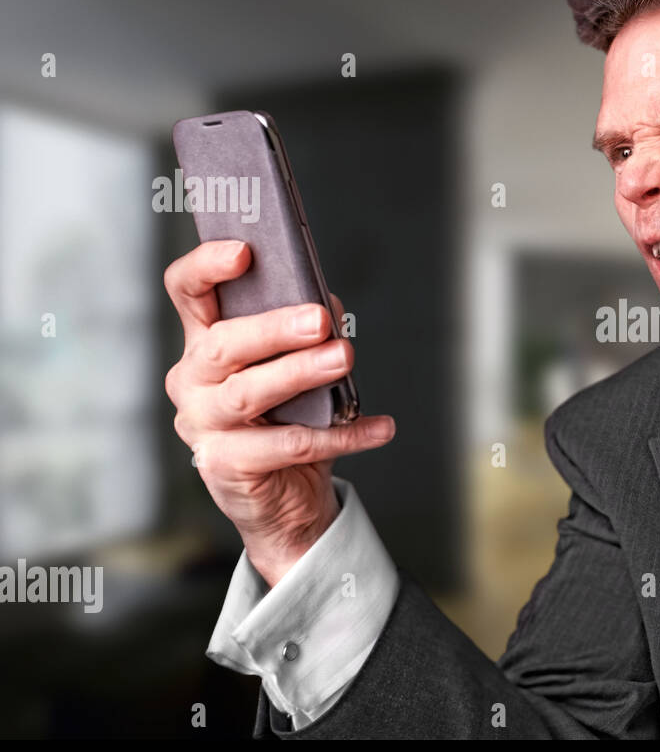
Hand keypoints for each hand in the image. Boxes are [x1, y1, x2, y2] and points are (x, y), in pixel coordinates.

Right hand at [164, 240, 395, 586]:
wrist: (285, 499)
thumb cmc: (288, 419)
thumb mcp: (296, 366)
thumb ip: (305, 330)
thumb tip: (328, 302)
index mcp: (204, 342)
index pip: (187, 292)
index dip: (206, 267)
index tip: (243, 251)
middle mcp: (193, 380)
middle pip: (221, 345)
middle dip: (272, 328)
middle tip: (319, 319)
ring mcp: (203, 425)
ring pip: (248, 394)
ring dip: (300, 373)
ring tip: (343, 358)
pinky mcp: (224, 465)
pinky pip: (288, 444)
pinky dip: (341, 435)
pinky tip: (379, 426)